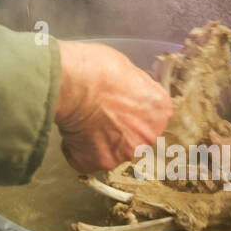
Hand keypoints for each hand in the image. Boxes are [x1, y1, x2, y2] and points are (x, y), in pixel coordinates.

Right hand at [52, 40, 172, 173]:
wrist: (72, 83)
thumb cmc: (96, 69)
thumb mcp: (127, 68)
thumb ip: (136, 90)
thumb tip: (131, 94)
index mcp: (159, 110)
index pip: (150, 116)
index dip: (130, 109)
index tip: (117, 104)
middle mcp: (148, 136)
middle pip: (133, 137)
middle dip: (117, 129)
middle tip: (97, 113)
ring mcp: (125, 153)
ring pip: (111, 151)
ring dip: (97, 141)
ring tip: (81, 120)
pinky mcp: (100, 162)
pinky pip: (87, 160)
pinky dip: (77, 149)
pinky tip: (71, 130)